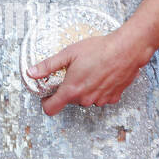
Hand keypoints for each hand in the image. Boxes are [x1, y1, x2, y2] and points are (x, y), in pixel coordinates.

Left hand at [26, 30, 150, 116]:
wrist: (126, 50)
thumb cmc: (99, 49)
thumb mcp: (68, 54)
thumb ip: (47, 66)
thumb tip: (32, 72)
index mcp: (72, 89)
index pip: (51, 109)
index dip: (46, 102)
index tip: (47, 95)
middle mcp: (86, 99)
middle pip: (69, 100)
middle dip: (68, 89)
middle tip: (73, 73)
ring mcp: (100, 100)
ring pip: (85, 99)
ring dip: (84, 89)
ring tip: (89, 71)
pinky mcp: (113, 98)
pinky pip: (99, 97)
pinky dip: (98, 89)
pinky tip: (100, 75)